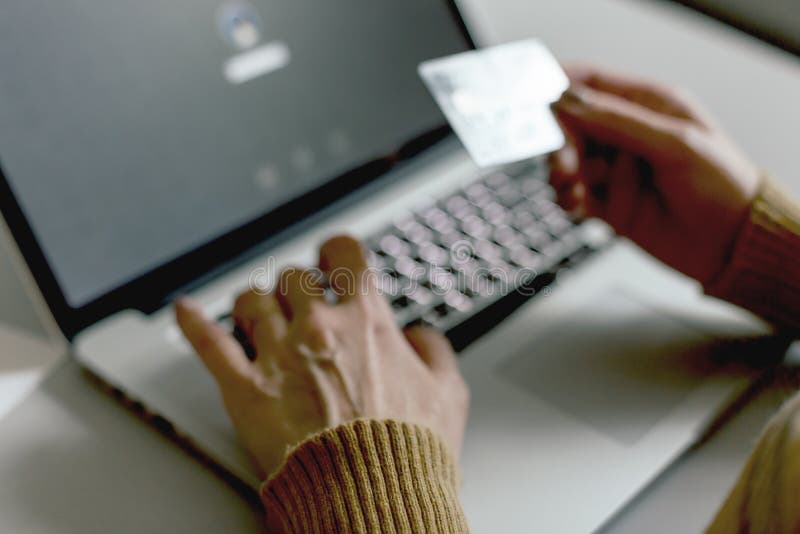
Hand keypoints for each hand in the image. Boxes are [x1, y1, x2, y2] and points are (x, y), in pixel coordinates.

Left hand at [176, 236, 468, 478]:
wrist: (371, 497)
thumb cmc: (407, 451)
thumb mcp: (448, 393)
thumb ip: (434, 351)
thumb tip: (420, 336)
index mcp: (366, 321)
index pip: (344, 253)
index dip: (337, 251)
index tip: (334, 260)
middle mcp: (319, 328)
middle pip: (292, 276)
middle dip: (297, 286)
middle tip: (301, 302)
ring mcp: (279, 355)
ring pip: (250, 300)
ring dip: (255, 302)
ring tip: (259, 314)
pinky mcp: (246, 389)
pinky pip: (209, 345)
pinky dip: (193, 324)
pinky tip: (185, 310)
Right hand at [550, 65, 760, 284]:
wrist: (732, 245)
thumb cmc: (723, 186)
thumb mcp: (676, 144)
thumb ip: (619, 122)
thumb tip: (569, 99)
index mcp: (647, 105)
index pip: (592, 83)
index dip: (561, 89)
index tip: (542, 107)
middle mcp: (626, 134)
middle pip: (571, 126)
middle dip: (562, 145)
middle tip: (565, 168)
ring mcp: (614, 169)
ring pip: (566, 162)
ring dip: (564, 176)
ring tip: (577, 193)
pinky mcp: (607, 202)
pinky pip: (571, 195)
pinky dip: (568, 200)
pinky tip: (578, 207)